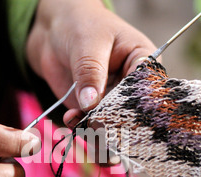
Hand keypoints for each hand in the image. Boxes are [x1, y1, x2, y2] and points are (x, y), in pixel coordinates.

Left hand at [26, 0, 156, 127]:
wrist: (54, 30)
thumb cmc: (80, 25)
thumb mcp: (87, 43)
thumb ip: (90, 73)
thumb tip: (90, 103)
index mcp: (142, 61)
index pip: (146, 87)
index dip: (136, 104)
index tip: (119, 114)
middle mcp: (130, 83)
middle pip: (130, 110)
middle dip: (114, 121)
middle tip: (98, 126)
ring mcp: (111, 97)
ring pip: (110, 120)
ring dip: (96, 127)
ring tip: (80, 124)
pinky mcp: (92, 107)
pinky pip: (90, 122)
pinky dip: (81, 125)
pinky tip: (71, 119)